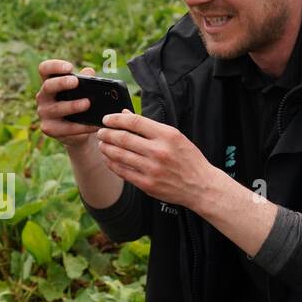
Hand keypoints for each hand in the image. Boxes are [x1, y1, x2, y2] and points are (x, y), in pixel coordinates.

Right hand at [36, 59, 99, 151]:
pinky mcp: (49, 129)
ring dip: (72, 105)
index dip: (54, 66)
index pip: (45, 69)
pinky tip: (93, 125)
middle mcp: (43, 97)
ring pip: (56, 108)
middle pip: (48, 86)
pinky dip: (81, 126)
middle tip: (76, 81)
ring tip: (87, 103)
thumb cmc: (79, 104)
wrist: (78, 131)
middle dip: (62, 83)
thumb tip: (90, 72)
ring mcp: (43, 113)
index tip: (70, 67)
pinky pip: (65, 127)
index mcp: (50, 82)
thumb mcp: (83, 92)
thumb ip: (86, 81)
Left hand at [96, 111, 217, 210]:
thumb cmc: (188, 159)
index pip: (134, 122)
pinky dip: (112, 163)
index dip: (116, 119)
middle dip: (107, 133)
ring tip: (102, 144)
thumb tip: (126, 115)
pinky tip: (108, 159)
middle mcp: (158, 151)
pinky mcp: (147, 184)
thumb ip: (149, 126)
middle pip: (123, 138)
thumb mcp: (175, 136)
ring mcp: (152, 169)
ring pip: (119, 155)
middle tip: (100, 132)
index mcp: (167, 135)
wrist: (200, 186)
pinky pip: (122, 171)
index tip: (107, 119)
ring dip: (106, 148)